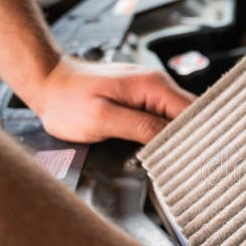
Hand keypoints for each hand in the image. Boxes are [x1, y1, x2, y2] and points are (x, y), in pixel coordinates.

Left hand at [27, 56, 195, 143]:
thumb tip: (172, 139)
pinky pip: (164, 117)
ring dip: (176, 137)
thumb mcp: (103, 119)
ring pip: (178, 118)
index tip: (196, 157)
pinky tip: (158, 146)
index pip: (193, 112)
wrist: (48, 82)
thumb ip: (141, 127)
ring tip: (171, 158)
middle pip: (190, 116)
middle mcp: (157, 84)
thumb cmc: (67, 99)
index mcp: (153, 85)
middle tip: (185, 163)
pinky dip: (164, 133)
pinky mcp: (142, 98)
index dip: (197, 136)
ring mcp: (150, 90)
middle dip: (190, 139)